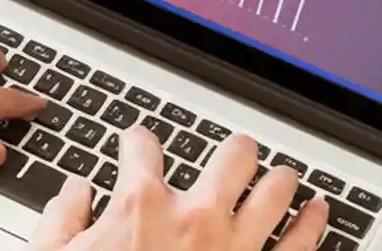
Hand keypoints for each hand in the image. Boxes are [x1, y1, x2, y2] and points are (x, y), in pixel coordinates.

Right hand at [29, 128, 329, 250]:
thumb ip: (63, 219)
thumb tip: (74, 193)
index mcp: (141, 205)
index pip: (142, 146)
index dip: (136, 142)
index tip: (136, 146)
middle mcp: (195, 217)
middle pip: (231, 155)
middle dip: (232, 151)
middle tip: (232, 156)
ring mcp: (235, 247)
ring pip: (276, 190)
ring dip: (278, 180)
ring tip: (279, 177)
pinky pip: (302, 243)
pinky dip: (314, 223)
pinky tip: (318, 212)